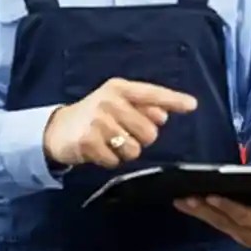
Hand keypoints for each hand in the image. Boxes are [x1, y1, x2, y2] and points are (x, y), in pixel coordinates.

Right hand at [43, 77, 196, 167]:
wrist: (58, 129)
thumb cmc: (95, 116)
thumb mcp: (117, 104)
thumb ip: (142, 107)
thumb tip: (164, 115)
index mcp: (119, 89)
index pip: (152, 94)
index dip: (173, 100)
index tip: (192, 105)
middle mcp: (109, 101)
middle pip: (149, 132)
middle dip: (141, 139)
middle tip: (123, 134)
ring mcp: (98, 121)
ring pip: (134, 150)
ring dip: (124, 152)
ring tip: (109, 143)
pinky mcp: (88, 141)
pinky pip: (115, 161)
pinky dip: (109, 161)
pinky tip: (98, 150)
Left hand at [173, 194, 250, 248]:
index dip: (231, 208)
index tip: (211, 196)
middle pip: (231, 224)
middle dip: (208, 211)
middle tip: (188, 198)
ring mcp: (250, 238)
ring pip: (221, 225)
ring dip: (200, 213)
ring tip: (181, 200)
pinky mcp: (238, 234)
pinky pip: (218, 224)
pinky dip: (202, 214)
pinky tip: (184, 204)